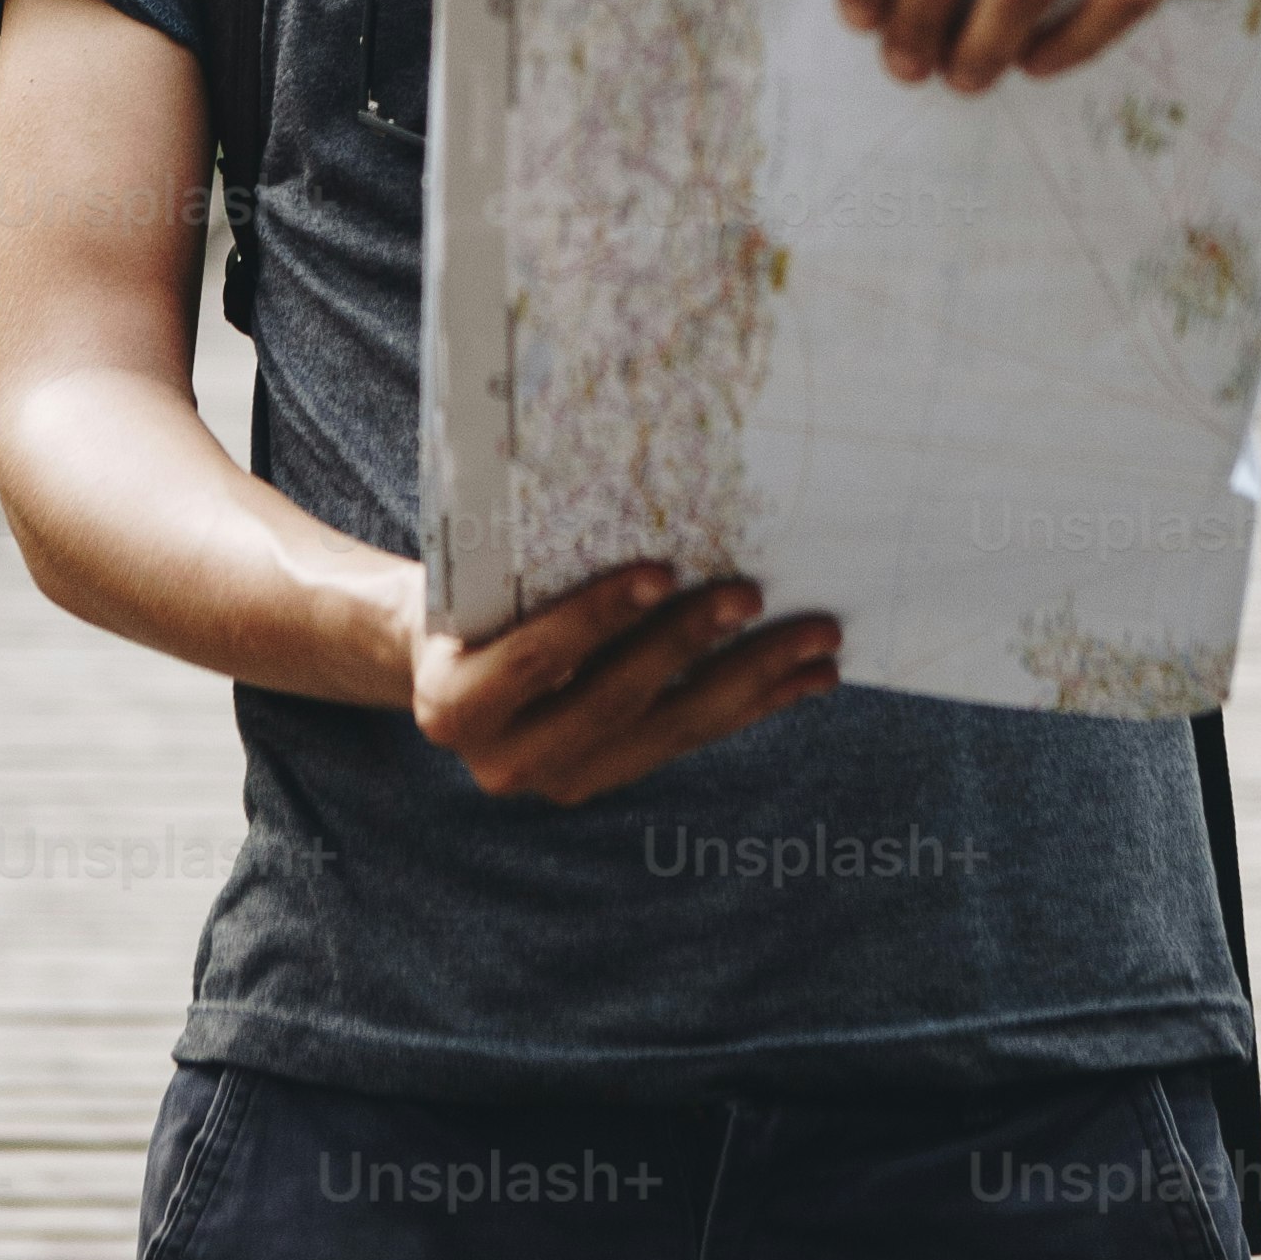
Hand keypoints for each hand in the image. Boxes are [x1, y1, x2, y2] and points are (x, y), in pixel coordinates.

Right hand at [412, 559, 840, 803]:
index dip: (597, 616)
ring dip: (751, 681)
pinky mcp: (613, 775)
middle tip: (751, 595)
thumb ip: (512, 562)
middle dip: (688, 646)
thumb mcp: (466, 578)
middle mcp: (506, 759)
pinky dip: (757, 704)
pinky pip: (692, 737)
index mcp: (454, 704)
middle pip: (612, 700)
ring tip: (814, 639)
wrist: (445, 663)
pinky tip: (810, 677)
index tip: (661, 570)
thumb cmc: (463, 595)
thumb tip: (611, 481)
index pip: (533, 658)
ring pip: (669, 729)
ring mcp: (565, 778)